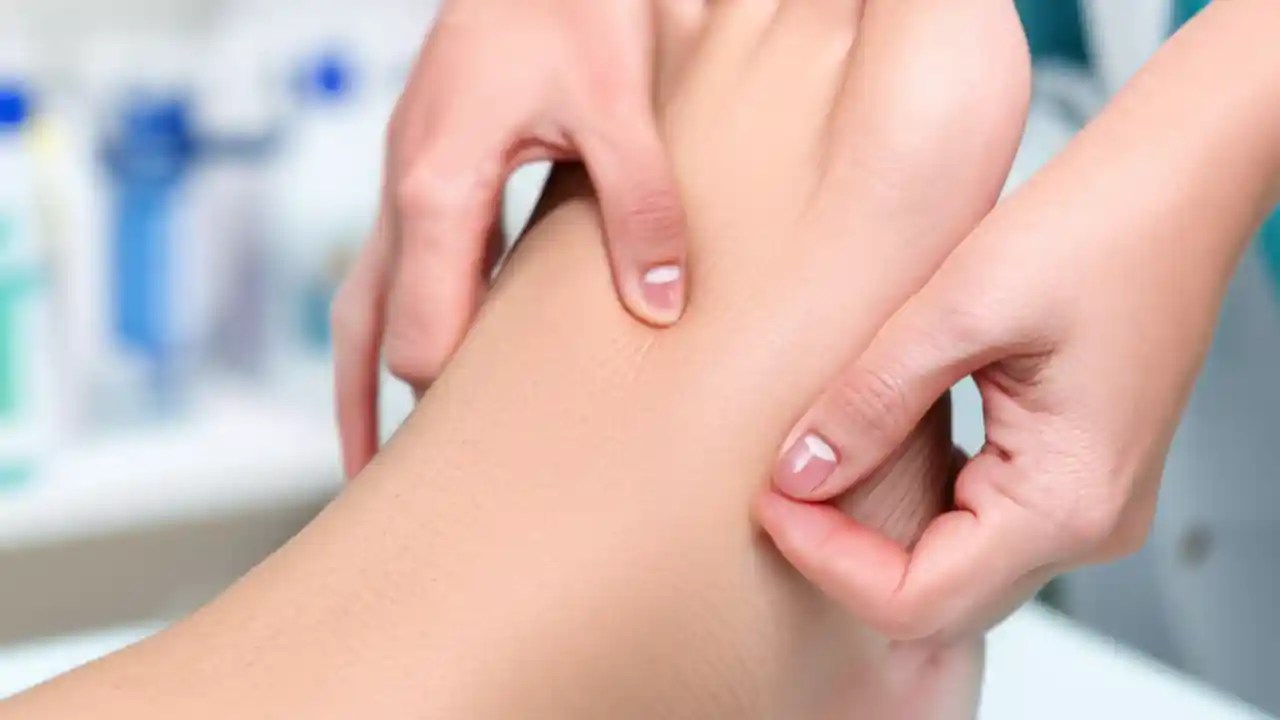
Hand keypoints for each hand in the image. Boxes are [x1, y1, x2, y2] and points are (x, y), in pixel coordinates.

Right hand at [332, 0, 689, 476]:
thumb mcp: (616, 98)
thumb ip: (640, 204)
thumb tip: (663, 303)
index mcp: (436, 185)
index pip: (421, 340)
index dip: (448, 413)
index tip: (481, 477)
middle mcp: (403, 191)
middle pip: (366, 338)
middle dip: (379, 418)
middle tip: (399, 508)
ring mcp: (405, 181)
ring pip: (362, 305)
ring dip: (365, 382)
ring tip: (375, 467)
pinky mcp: (426, 171)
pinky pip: (393, 270)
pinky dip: (397, 328)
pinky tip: (433, 357)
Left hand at [758, 0, 1279, 640]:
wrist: (1180, 179)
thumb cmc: (1098, 224)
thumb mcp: (958, 308)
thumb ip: (872, 400)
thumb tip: (797, 473)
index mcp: (1068, 500)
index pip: (919, 599)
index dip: (827, 560)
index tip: (769, 499)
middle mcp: (1088, 524)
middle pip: (937, 599)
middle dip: (844, 555)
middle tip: (777, 486)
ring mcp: (1086, 504)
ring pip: (954, 569)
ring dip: (875, 535)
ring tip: (810, 471)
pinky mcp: (1072, 473)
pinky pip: (979, 525)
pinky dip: (914, 507)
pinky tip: (871, 451)